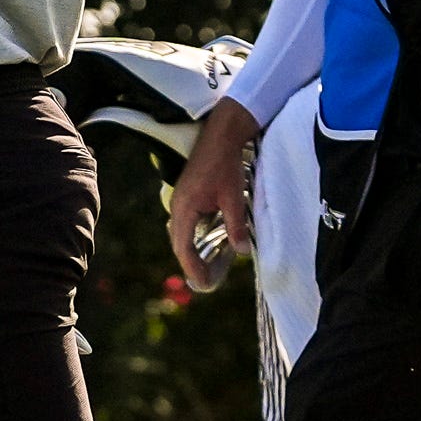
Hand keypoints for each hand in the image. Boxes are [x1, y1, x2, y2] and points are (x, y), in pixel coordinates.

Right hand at [167, 100, 259, 292]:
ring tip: (206, 267)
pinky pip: (185, 224)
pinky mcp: (186, 196)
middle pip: (178, 243)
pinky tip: (207, 243)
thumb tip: (243, 251)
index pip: (183, 247)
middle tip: (205, 282)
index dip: (193, 268)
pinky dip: (193, 238)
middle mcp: (177, 206)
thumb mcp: (234, 197)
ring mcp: (180, 201)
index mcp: (185, 208)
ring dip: (191, 251)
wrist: (220, 136)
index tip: (203, 284)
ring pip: (180, 234)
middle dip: (190, 264)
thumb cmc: (225, 165)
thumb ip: (236, 226)